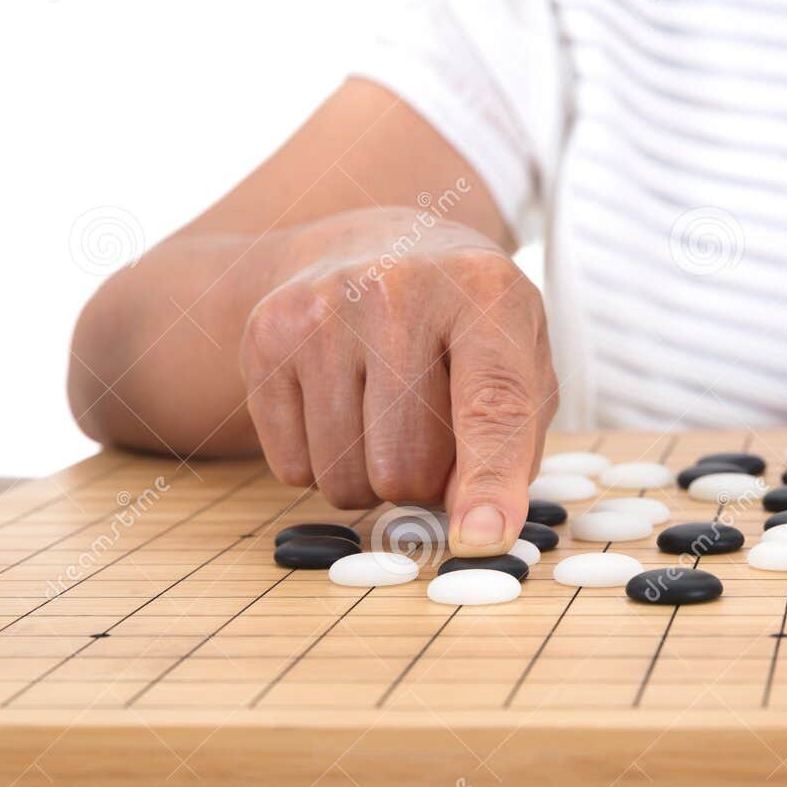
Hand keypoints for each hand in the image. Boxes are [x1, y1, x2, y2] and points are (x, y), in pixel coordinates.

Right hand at [240, 210, 556, 555]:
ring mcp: (322, 309)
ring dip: (371, 479)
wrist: (372, 246)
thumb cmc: (463, 325)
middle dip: (423, 482)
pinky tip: (340, 406)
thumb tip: (476, 531)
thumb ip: (514, 446)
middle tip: (427, 433)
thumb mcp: (520, 360)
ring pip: (346, 478)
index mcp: (486, 291)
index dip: (489, 481)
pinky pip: (293, 469)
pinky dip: (321, 464)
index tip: (481, 540)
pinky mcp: (266, 337)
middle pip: (407, 466)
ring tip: (384, 416)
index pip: (492, 404)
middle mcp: (398, 289)